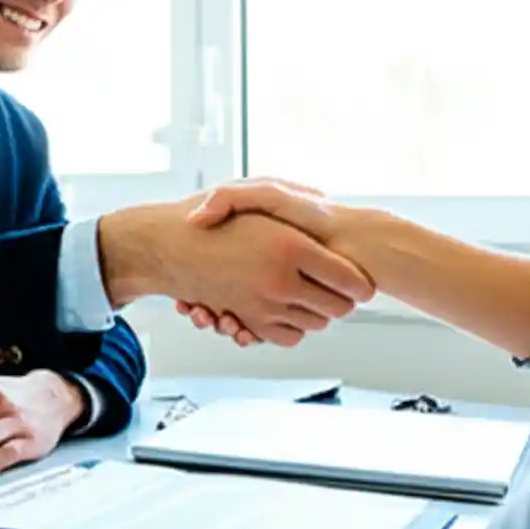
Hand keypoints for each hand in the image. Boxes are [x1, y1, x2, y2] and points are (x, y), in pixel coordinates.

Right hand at [99, 192, 373, 347]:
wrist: (167, 245)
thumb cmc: (213, 215)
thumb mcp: (259, 193)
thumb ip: (297, 196)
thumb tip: (327, 199)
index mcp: (292, 247)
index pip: (350, 281)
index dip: (360, 284)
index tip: (362, 282)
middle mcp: (280, 281)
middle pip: (338, 309)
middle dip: (344, 302)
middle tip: (344, 290)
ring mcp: (263, 305)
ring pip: (314, 324)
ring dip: (319, 314)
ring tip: (315, 296)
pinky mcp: (247, 320)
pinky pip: (287, 336)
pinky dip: (294, 328)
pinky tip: (289, 308)